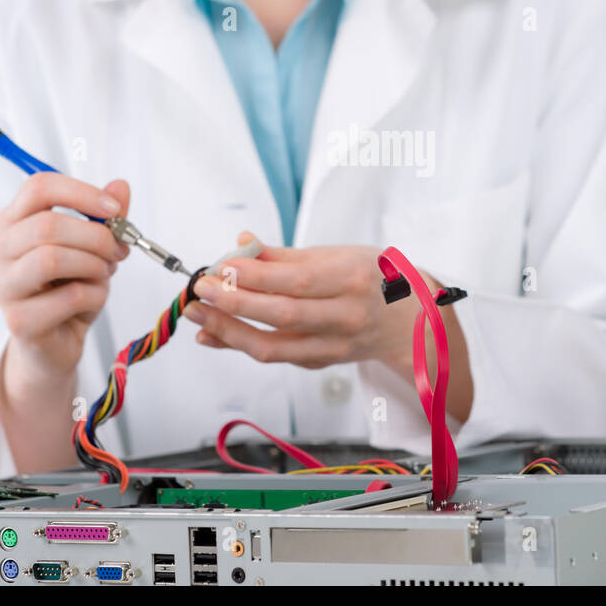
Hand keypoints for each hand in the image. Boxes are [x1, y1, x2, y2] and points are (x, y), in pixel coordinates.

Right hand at [0, 172, 131, 385]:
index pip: (38, 187)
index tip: (114, 209)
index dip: (81, 193)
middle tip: (118, 251)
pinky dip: (96, 295)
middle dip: (96, 237)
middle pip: (47, 225)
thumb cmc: (69, 288)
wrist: (56, 343)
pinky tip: (94, 299)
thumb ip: (106, 218)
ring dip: (94, 265)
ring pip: (52, 259)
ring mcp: (3, 286)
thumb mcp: (93, 248)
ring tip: (103, 274)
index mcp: (12, 222)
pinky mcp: (18, 320)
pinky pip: (69, 296)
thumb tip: (121, 186)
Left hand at [182, 232, 473, 420]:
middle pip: (283, 316)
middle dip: (234, 303)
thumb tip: (242, 242)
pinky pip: (275, 356)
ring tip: (197, 313)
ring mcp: (334, 346)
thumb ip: (286, 254)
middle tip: (200, 288)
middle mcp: (346, 317)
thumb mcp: (337, 254)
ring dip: (228, 332)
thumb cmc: (371, 278)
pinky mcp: (321, 363)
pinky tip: (213, 332)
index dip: (255, 276)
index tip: (220, 266)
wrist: (408, 321)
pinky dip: (240, 345)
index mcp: (353, 279)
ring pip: (274, 348)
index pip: (297, 280)